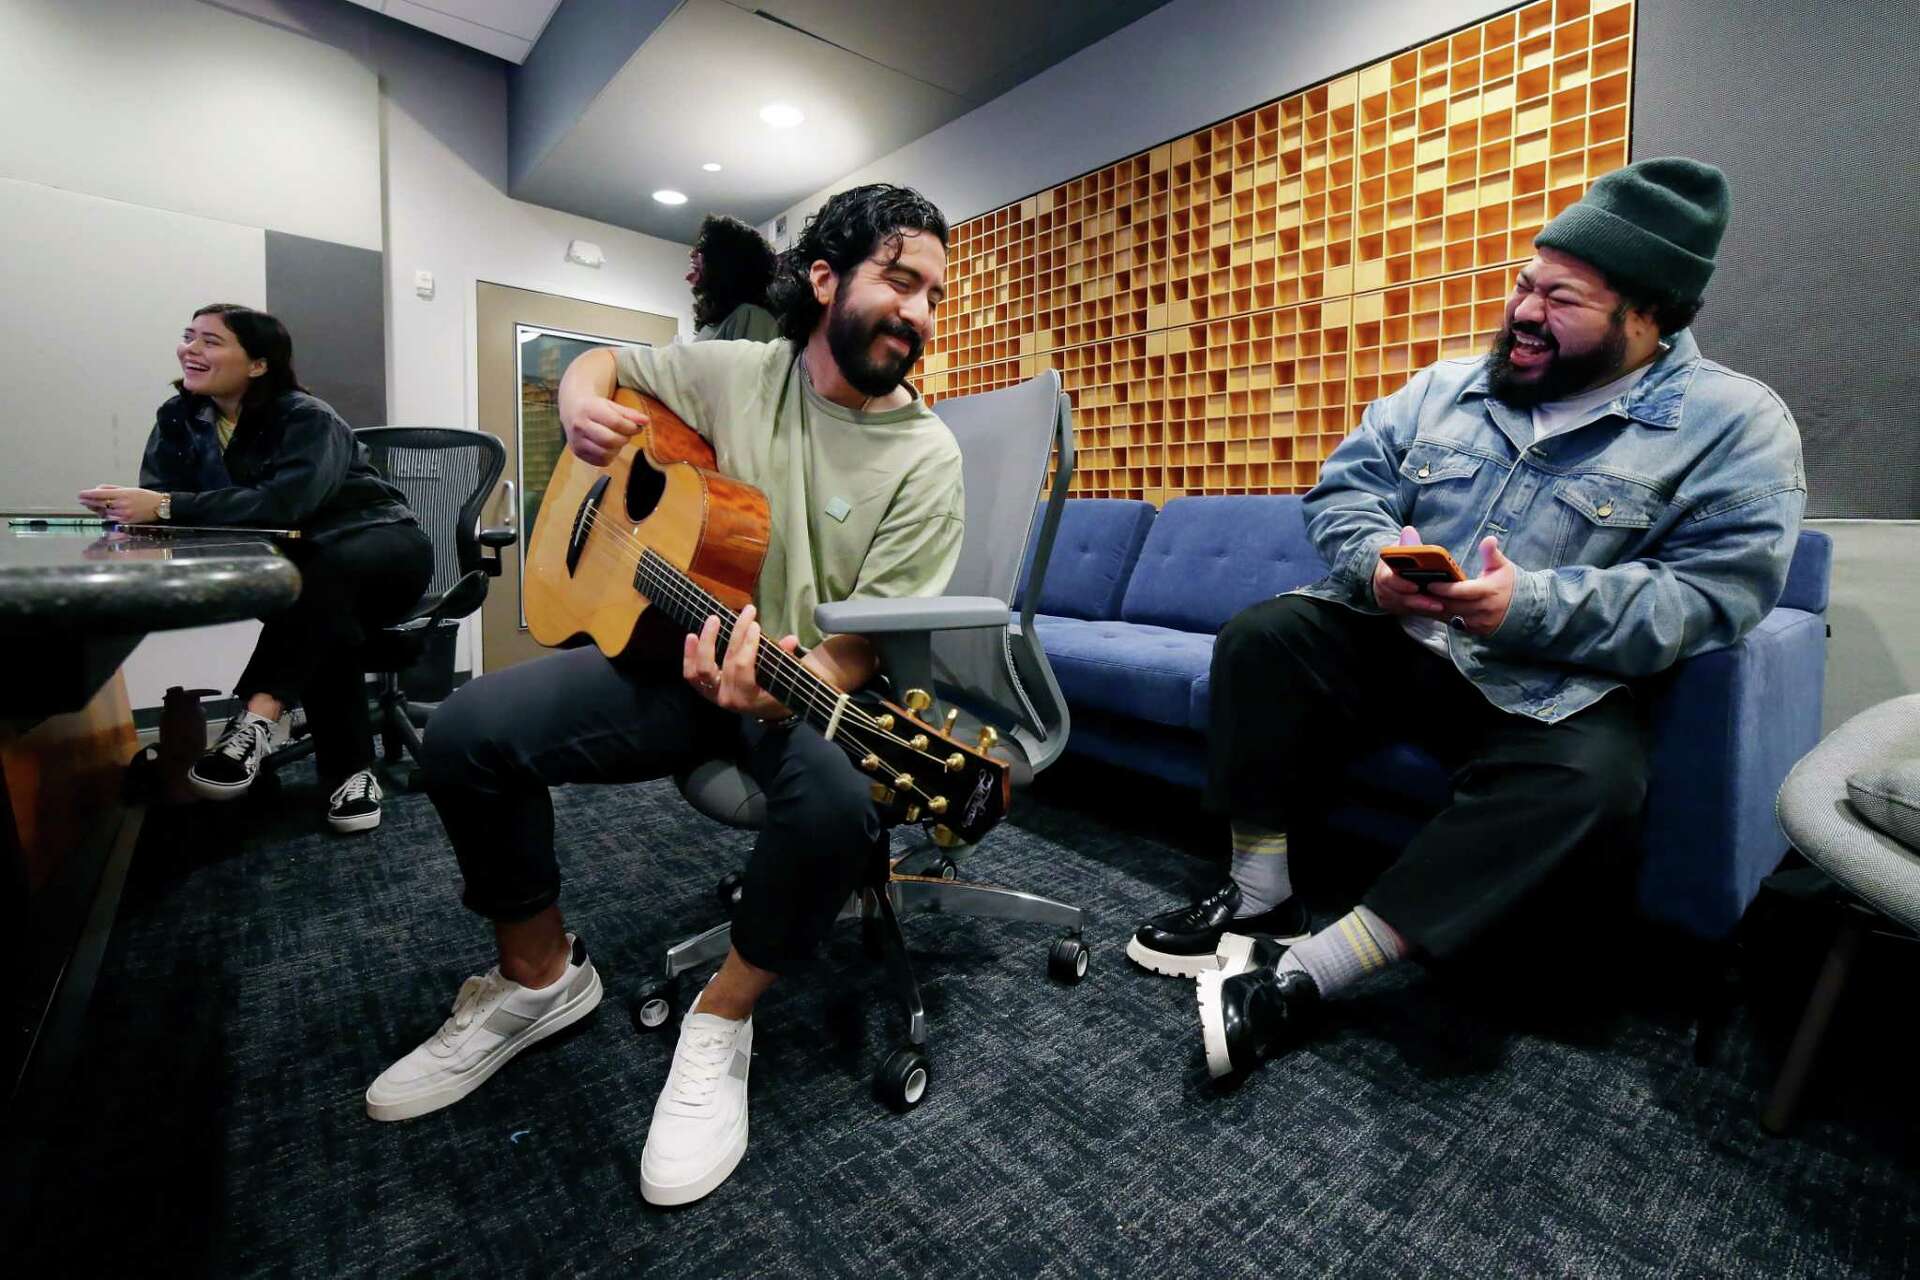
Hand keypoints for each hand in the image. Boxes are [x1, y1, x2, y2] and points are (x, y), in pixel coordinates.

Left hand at [77, 485, 164, 522]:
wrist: (159, 507)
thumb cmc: (145, 496)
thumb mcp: (128, 489)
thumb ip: (112, 489)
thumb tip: (97, 489)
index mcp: (122, 494)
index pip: (100, 494)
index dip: (88, 494)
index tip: (80, 494)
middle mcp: (121, 505)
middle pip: (99, 503)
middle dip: (88, 501)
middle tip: (81, 499)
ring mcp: (123, 514)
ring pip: (103, 512)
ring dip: (95, 508)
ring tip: (90, 505)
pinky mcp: (125, 521)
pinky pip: (110, 518)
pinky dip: (104, 514)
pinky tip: (101, 512)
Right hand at [563, 396, 646, 466]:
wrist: (572, 410)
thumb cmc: (594, 407)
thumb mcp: (611, 405)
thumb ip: (629, 413)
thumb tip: (646, 421)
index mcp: (588, 410)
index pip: (615, 422)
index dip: (631, 427)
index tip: (637, 427)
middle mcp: (579, 426)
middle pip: (610, 440)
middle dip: (624, 439)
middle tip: (626, 434)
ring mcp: (577, 441)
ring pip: (605, 453)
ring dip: (617, 449)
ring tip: (617, 439)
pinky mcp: (578, 453)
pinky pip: (600, 461)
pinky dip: (609, 456)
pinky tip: (608, 447)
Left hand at [682, 605, 798, 715]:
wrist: (763, 709)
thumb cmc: (777, 691)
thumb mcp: (786, 678)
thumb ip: (786, 659)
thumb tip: (791, 640)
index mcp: (749, 698)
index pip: (743, 667)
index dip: (748, 644)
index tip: (755, 625)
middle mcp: (728, 699)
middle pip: (728, 661)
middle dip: (738, 633)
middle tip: (746, 613)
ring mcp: (713, 695)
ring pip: (703, 668)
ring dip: (707, 641)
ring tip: (714, 619)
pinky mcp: (703, 689)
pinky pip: (690, 674)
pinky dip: (689, 655)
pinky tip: (691, 635)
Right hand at [1372, 526, 1446, 618]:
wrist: (1388, 575)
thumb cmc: (1398, 561)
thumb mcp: (1400, 549)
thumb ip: (1406, 544)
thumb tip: (1408, 531)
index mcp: (1383, 573)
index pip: (1388, 580)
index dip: (1401, 584)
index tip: (1415, 586)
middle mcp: (1385, 591)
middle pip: (1400, 598)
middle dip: (1419, 601)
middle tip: (1438, 602)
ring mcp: (1392, 603)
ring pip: (1408, 608)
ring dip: (1426, 608)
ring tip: (1443, 607)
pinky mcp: (1402, 611)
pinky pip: (1414, 614)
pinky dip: (1427, 613)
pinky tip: (1442, 611)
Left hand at [1425, 537, 1515, 635]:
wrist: (1526, 608)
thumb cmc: (1510, 584)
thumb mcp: (1503, 566)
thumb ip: (1491, 554)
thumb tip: (1489, 539)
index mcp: (1488, 591)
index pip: (1463, 591)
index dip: (1445, 589)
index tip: (1430, 583)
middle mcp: (1482, 609)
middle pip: (1452, 605)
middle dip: (1434, 599)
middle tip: (1416, 590)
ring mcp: (1478, 622)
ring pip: (1451, 616)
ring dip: (1434, 609)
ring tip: (1418, 599)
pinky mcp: (1475, 630)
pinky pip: (1453, 624)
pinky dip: (1441, 617)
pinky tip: (1428, 608)